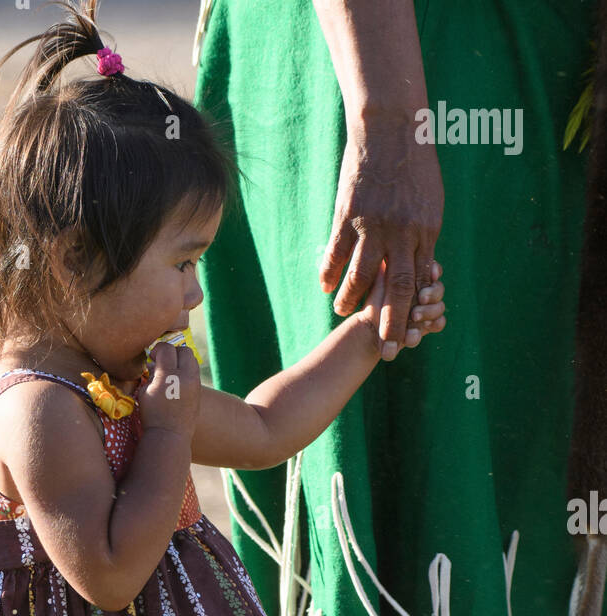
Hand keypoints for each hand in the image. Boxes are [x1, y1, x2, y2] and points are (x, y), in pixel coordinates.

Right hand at [138, 341, 200, 437]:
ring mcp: (195, 384)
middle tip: (163, 361)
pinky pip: (194, 372)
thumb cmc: (152, 415)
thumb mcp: (145, 392)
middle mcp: (185, 376)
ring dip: (181, 360)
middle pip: (184, 350)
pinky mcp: (199, 391)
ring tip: (171, 371)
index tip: (152, 356)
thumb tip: (155, 364)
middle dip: (172, 352)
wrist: (169, 435)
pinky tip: (177, 381)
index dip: (158, 349)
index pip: (166, 348)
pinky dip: (186, 371)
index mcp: (168, 375)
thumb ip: (151, 375)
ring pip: (192, 360)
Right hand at [320, 118, 443, 359]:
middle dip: (389, 324)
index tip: (406, 340)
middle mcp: (402, 232)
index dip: (412, 315)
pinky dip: (329, 273)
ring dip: (351, 300)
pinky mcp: (348, 214)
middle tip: (384, 352)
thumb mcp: (430, 202)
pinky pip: (335, 252)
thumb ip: (423, 238)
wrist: (392, 124)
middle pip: (396, 289)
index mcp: (426, 231)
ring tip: (344, 313)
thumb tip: (422, 271)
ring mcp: (373, 224)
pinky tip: (325, 287)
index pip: (419, 283)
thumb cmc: (414, 162)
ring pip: (360, 276)